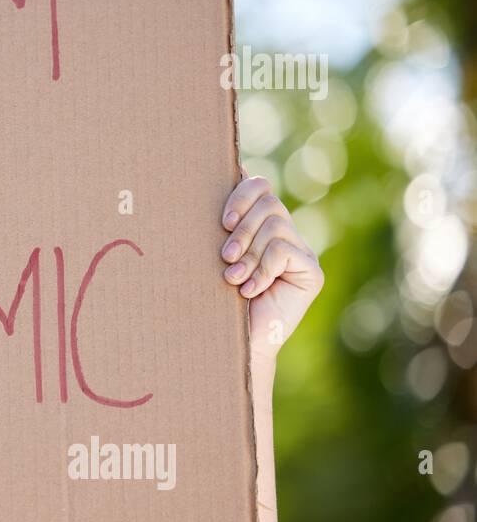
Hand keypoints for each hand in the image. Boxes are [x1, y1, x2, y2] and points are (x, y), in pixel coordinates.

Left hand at [220, 176, 323, 361]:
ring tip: (233, 278)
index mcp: (260, 225)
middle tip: (224, 256)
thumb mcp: (213, 256)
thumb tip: (210, 179)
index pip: (260, 187)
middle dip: (242, 228)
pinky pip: (285, 251)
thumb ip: (218, 227)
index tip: (223, 221)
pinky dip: (263, 269)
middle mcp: (284, 233)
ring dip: (249, 252)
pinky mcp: (311, 271)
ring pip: (276, 225)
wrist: (236, 343)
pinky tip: (250, 290)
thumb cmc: (217, 299)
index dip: (241, 194)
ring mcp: (301, 251)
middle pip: (269, 202)